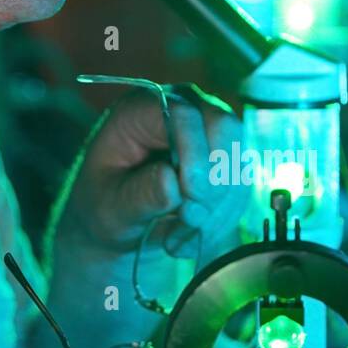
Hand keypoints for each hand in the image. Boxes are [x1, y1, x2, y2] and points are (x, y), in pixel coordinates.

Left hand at [51, 83, 247, 258]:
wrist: (119, 224)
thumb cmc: (106, 207)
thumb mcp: (110, 207)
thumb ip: (139, 195)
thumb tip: (172, 183)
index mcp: (142, 109)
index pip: (185, 113)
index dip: (195, 155)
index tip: (189, 198)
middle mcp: (183, 111)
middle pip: (225, 128)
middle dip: (212, 184)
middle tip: (188, 220)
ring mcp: (208, 135)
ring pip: (237, 164)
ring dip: (214, 211)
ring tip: (177, 239)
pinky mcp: (226, 163)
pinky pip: (240, 189)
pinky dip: (221, 220)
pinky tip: (189, 237)